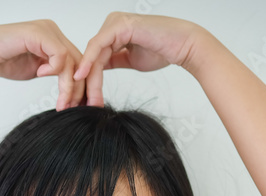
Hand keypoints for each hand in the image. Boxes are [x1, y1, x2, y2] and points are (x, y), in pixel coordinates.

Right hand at [0, 20, 86, 110]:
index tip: (78, 107)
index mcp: (53, 40)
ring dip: (69, 87)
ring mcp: (46, 31)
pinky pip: (60, 55)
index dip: (81, 87)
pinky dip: (54, 69)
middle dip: (81, 89)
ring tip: (61, 102)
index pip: (78, 63)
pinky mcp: (38, 33)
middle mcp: (52, 32)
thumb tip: (72, 89)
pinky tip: (40, 74)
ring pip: (72, 62)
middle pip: (79, 62)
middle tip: (77, 109)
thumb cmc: (3, 61)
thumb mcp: (36, 70)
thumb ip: (53, 72)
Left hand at [74, 12, 205, 106]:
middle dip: (86, 81)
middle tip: (81, 103)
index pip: (95, 57)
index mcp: (114, 31)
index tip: (84, 100)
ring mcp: (115, 23)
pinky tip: (83, 75)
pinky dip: (89, 61)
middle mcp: (112, 24)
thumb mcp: (129, 59)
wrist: (184, 46)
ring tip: (87, 97)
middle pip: (92, 56)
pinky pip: (99, 44)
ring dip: (89, 77)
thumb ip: (112, 61)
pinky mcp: (119, 25)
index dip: (88, 79)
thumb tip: (96, 69)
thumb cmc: (163, 51)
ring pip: (94, 53)